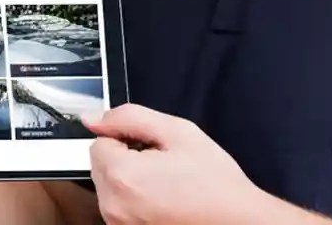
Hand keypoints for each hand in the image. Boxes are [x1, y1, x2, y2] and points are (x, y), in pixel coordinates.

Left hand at [84, 105, 318, 224]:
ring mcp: (119, 224)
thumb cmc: (214, 182)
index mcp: (122, 176)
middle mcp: (113, 205)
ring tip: (165, 182)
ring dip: (129, 179)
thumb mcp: (177, 132)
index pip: (99, 141)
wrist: (238, 221)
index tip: (152, 147)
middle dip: (124, 158)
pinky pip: (118, 205)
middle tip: (163, 163)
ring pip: (109, 185)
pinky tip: (162, 198)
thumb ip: (129, 118)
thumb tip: (93, 117)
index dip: (126, 138)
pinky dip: (133, 199)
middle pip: (100, 165)